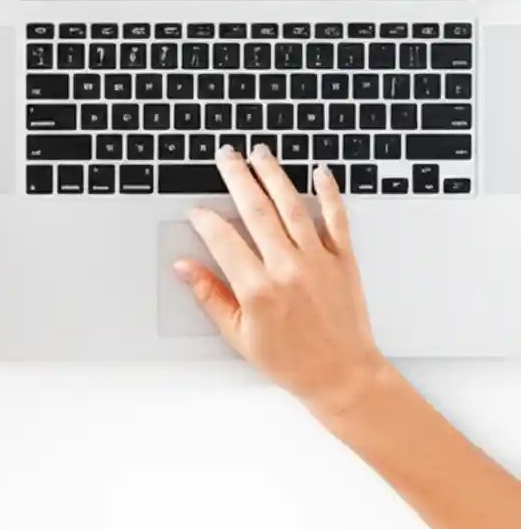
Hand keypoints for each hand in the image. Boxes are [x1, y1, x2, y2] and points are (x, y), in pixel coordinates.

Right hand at [174, 144, 390, 417]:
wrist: (342, 375)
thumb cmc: (290, 361)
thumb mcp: (238, 334)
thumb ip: (210, 295)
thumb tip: (184, 268)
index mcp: (257, 289)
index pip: (223, 239)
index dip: (205, 220)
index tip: (196, 211)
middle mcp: (287, 268)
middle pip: (256, 210)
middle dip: (237, 177)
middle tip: (226, 156)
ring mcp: (318, 261)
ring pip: (291, 206)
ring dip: (273, 175)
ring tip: (260, 154)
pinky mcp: (344, 260)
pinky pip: (336, 219)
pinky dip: (329, 193)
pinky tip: (320, 173)